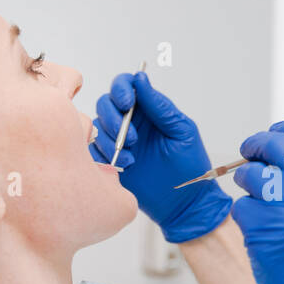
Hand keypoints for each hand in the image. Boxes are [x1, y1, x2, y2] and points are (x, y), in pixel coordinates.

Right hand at [92, 71, 230, 242]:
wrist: (184, 203)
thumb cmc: (189, 167)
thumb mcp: (181, 131)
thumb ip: (160, 106)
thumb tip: (141, 79)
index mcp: (149, 110)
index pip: (126, 86)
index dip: (121, 88)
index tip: (128, 102)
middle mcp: (131, 122)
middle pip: (106, 103)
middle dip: (113, 116)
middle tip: (132, 137)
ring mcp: (118, 142)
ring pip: (97, 126)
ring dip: (111, 138)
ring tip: (132, 156)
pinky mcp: (109, 161)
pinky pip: (93, 149)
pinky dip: (105, 154)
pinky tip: (125, 164)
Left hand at [230, 120, 283, 283]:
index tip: (272, 136)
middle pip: (275, 146)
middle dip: (255, 150)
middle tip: (247, 160)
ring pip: (252, 178)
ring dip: (250, 192)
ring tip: (267, 217)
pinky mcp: (268, 231)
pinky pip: (243, 211)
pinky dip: (249, 224)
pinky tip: (269, 243)